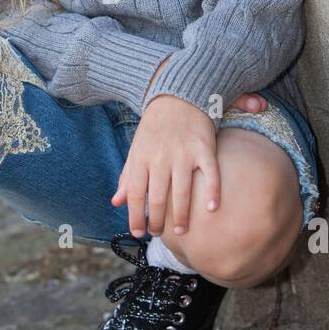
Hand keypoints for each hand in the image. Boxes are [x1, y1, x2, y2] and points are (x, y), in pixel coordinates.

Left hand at [110, 62, 269, 237]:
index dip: (135, 216)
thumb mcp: (136, 149)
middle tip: (160, 234)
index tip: (138, 233)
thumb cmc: (155, 128)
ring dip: (181, 215)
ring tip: (182, 230)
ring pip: (182, 191)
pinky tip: (211, 209)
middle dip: (157, 221)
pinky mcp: (204, 148)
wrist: (178, 95)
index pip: (134, 193)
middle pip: (157, 197)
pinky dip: (212, 192)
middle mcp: (160, 157)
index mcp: (141, 158)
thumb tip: (115, 202)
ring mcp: (183, 153)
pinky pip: (210, 174)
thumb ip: (126, 176)